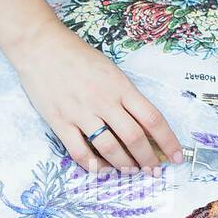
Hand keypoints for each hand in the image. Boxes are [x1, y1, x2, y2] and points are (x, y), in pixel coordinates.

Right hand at [8, 24, 183, 173]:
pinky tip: (102, 171)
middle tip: (154, 170)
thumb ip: (125, 95)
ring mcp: (81, 113)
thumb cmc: (77, 56)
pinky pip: (80, 152)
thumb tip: (142, 124)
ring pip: (110, 148)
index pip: (153, 118)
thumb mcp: (110, 70)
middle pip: (134, 138)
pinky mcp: (60, 122)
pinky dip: (94, 166)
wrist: (41, 46)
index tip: (177, 155)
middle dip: (148, 159)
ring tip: (131, 171)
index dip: (168, 141)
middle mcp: (104, 101)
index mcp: (121, 86)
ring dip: (125, 165)